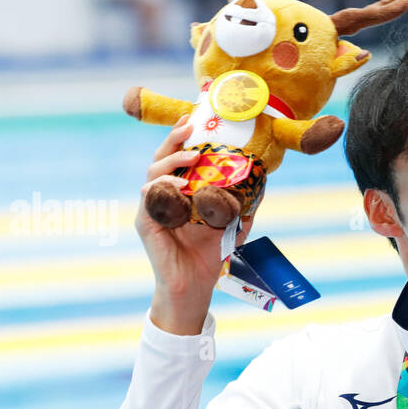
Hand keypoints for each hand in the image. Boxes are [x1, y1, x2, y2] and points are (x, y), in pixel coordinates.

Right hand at [136, 115, 254, 334]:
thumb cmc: (209, 257)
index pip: (177, 160)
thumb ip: (240, 207)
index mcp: (178, 194)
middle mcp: (161, 198)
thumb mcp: (231, 227)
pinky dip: (165, 188)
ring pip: (153, 175)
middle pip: (160, 160)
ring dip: (171, 162)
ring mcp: (151, 210)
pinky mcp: (146, 224)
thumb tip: (261, 187)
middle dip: (173, 140)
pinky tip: (181, 186)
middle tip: (188, 126)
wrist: (194, 288)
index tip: (193, 120)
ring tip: (190, 157)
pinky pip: (150, 198)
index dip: (182, 139)